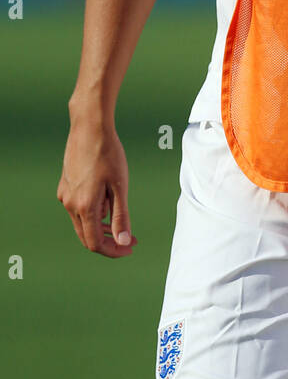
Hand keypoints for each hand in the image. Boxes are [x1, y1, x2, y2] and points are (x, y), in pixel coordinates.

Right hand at [59, 108, 136, 257]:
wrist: (89, 128)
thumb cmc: (108, 154)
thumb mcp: (120, 187)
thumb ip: (121, 216)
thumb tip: (122, 242)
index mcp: (84, 207)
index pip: (95, 243)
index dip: (113, 250)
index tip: (130, 247)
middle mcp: (70, 204)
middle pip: (87, 235)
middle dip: (109, 241)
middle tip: (130, 239)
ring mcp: (65, 195)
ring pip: (82, 222)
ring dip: (102, 227)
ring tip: (122, 223)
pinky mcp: (65, 185)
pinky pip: (78, 208)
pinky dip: (93, 212)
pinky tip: (107, 202)